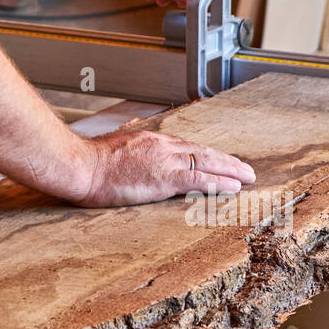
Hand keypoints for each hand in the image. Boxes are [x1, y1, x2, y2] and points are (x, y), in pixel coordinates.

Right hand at [74, 130, 255, 206]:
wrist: (80, 166)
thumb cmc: (89, 163)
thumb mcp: (114, 152)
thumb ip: (131, 155)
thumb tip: (133, 161)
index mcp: (151, 141)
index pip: (186, 147)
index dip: (206, 155)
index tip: (220, 160)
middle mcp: (163, 147)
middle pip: (203, 152)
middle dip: (227, 161)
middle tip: (245, 169)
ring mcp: (165, 161)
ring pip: (207, 163)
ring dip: (231, 171)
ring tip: (248, 177)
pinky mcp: (164, 178)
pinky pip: (200, 180)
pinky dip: (220, 183)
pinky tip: (234, 187)